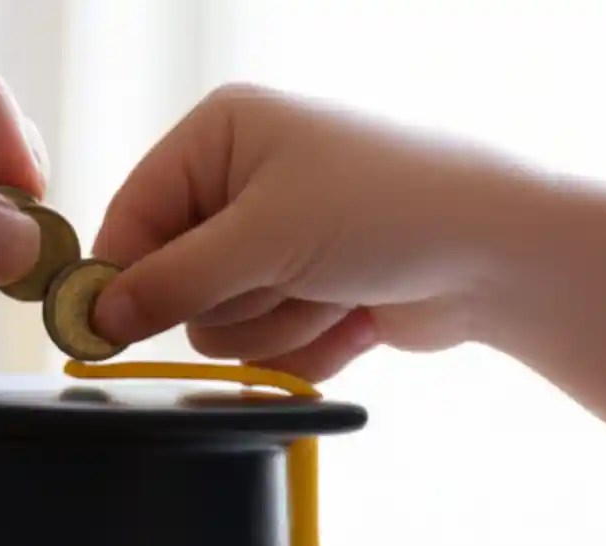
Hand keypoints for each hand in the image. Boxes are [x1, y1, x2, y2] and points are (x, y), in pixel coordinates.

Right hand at [90, 84, 549, 378]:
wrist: (504, 254)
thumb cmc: (388, 209)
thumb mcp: (266, 236)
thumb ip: (173, 280)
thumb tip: (101, 316)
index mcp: (220, 138)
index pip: (131, 214)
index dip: (121, 275)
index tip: (107, 331)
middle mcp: (240, 185)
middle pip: (173, 281)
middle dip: (234, 298)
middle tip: (287, 277)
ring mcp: (274, 244)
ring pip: (221, 326)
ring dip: (279, 323)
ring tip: (336, 289)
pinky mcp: (304, 293)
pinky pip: (266, 347)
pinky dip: (310, 342)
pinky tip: (356, 312)